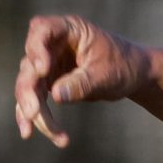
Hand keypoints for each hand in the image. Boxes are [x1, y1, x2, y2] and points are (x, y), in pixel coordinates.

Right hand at [13, 15, 153, 147]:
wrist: (133, 75)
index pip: (42, 29)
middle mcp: (52, 44)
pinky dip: (34, 117)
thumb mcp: (106, 75)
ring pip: (28, 86)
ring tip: (31, 132)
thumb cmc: (123, 66)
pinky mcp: (48, 82)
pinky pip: (35, 100)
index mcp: (69, 29)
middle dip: (28, 91)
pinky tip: (29, 133)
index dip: (37, 48)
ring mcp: (48, 64)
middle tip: (33, 113)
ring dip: (30, 110)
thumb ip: (82, 83)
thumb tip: (56, 95)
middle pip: (30, 65)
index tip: (42, 70)